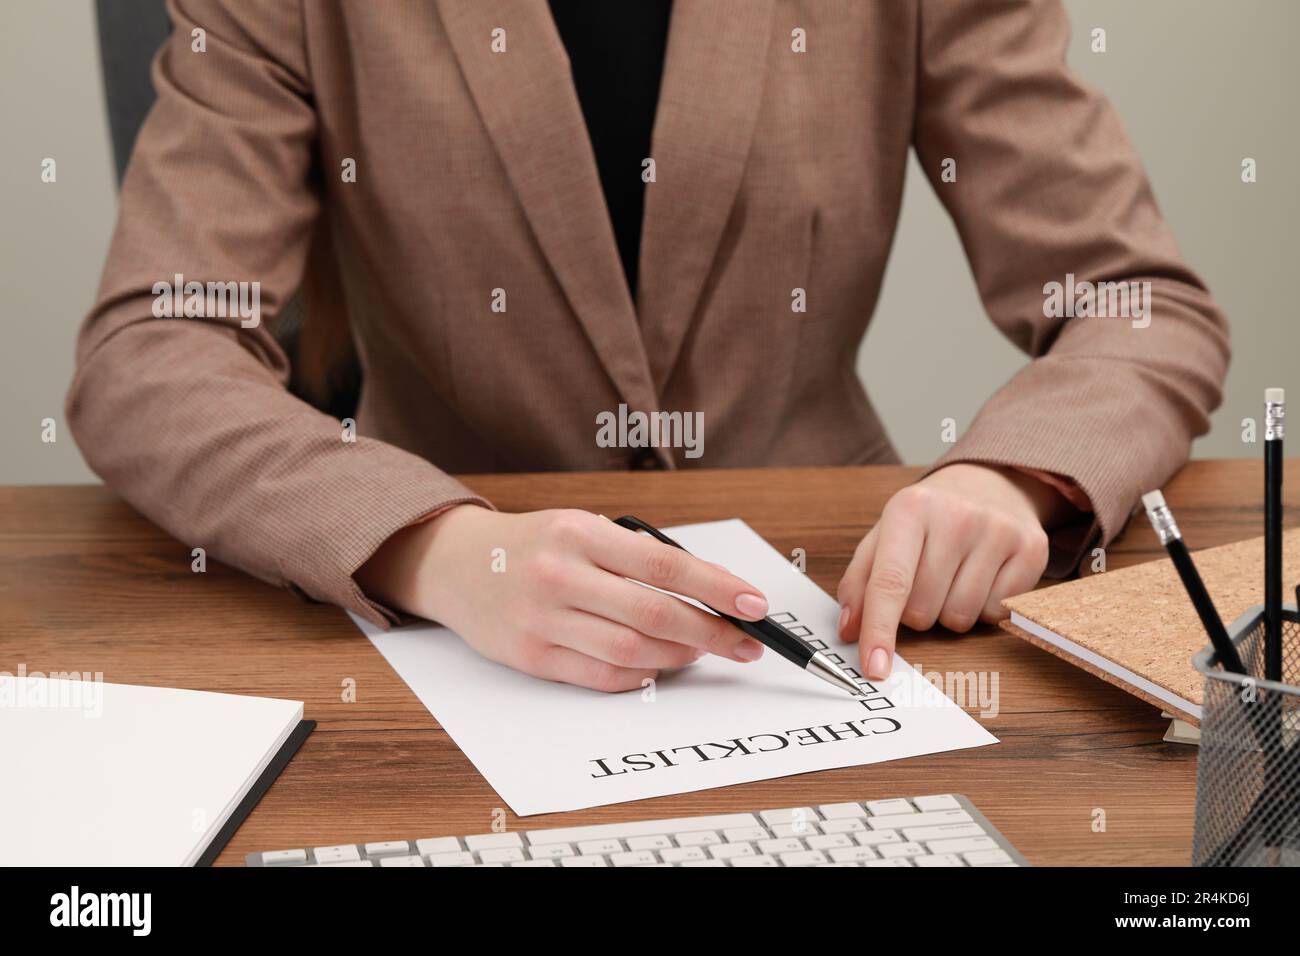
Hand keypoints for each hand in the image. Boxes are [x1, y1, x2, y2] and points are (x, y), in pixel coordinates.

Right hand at [356, 506, 770, 691]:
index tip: (754, 604)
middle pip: (654, 614)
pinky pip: (601, 676)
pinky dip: (640, 676)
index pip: (664, 563)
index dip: (717, 587)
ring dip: (679, 657)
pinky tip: (658, 666)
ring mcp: (541, 620)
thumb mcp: (582, 529)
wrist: (456, 565)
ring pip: (632, 652)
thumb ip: (636, 557)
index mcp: (579, 532)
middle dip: (712, 632)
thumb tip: (710, 593)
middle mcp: (558, 575)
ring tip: (701, 651)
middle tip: (745, 643)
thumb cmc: (535, 545)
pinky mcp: (530, 658)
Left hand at [836, 464, 1060, 680]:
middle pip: (923, 611)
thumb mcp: (885, 536)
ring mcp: (998, 531)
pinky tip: (982, 578)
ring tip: (953, 578)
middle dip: (915, 613)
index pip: (890, 583)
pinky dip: (983, 609)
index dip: (879, 631)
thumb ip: (860, 582)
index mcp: (910, 509)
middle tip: (924, 582)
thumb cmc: (929, 519)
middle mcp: (956, 516)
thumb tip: (849, 630)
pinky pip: (996, 616)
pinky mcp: (1031, 549)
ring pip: (960, 619)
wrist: (989, 484)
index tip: (874, 668)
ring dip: (948, 613)